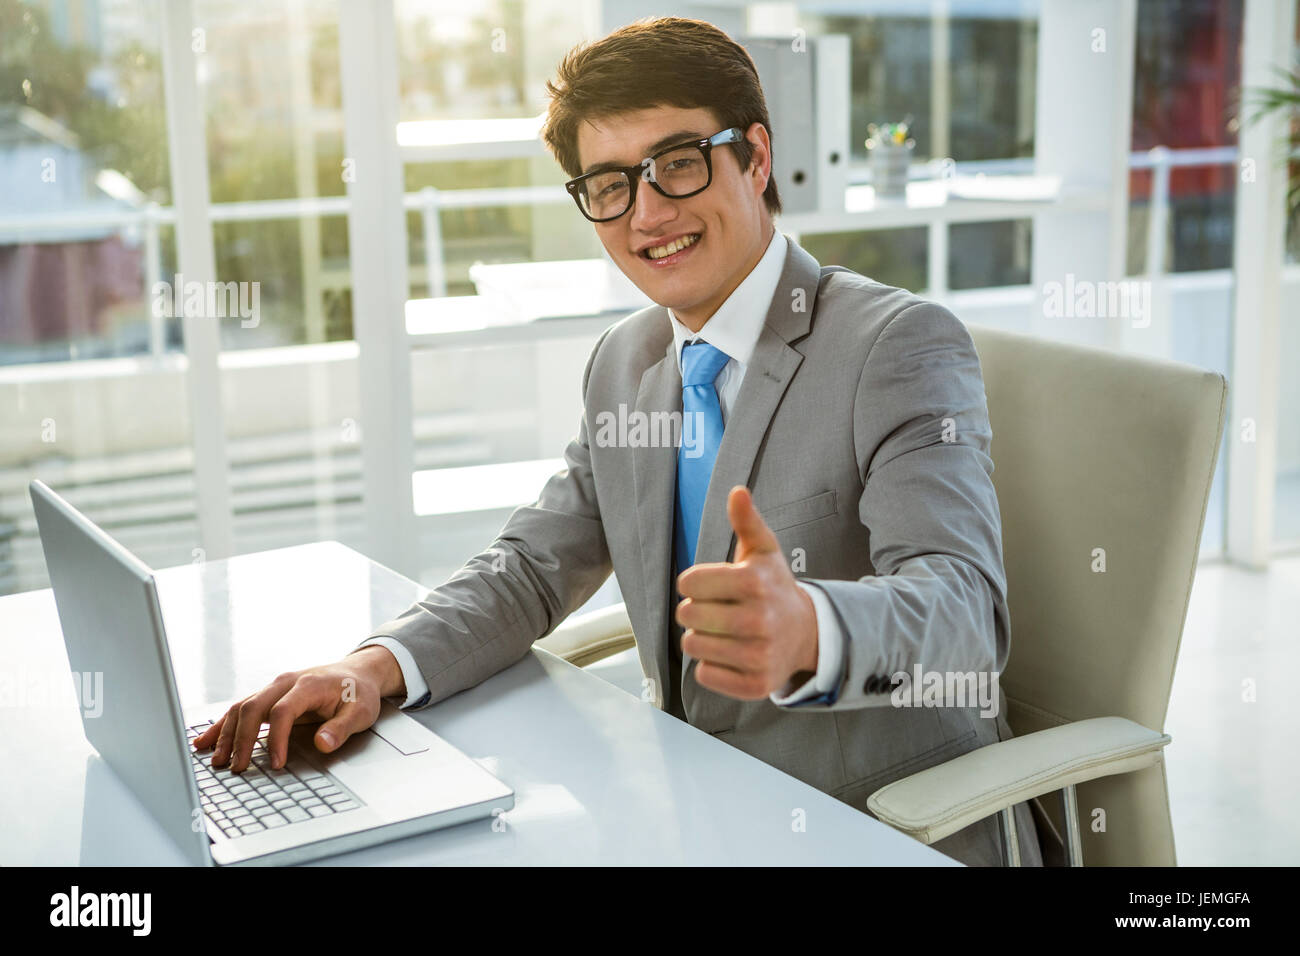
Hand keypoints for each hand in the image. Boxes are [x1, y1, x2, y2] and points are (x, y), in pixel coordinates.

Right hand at [190, 645, 404, 772]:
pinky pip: (240, 709)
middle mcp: (285, 683)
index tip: (276, 763)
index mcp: (308, 685)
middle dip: (242, 738)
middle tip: (238, 767)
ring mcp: (274, 688)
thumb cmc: (359, 693)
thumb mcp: (361, 711)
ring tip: (217, 761)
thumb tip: (323, 744)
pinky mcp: (269, 696)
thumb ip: (342, 728)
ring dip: (227, 734)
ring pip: (241, 707)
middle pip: (253, 707)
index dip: (277, 738)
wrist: (358, 673)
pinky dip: (222, 726)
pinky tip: (205, 741)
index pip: (283, 711)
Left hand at [675, 485, 817, 699]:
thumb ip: (746, 521)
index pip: (689, 582)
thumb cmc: (774, 586)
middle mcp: (759, 620)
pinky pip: (705, 674)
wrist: (807, 633)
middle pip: (687, 615)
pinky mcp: (756, 684)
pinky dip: (711, 666)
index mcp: (755, 582)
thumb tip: (737, 492)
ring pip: (693, 646)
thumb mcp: (764, 550)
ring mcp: (759, 655)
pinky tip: (730, 653)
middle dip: (693, 611)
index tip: (709, 585)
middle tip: (714, 610)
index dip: (694, 583)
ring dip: (699, 638)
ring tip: (721, 631)